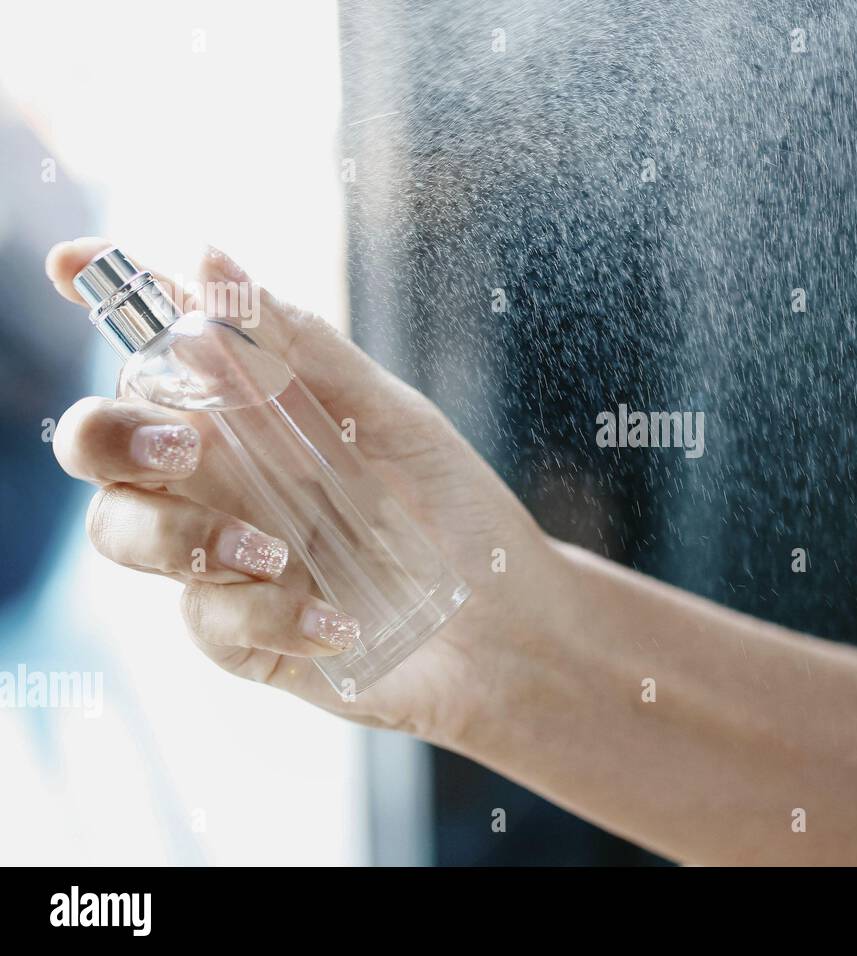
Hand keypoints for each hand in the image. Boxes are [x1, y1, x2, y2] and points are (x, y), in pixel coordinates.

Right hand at [47, 237, 567, 744]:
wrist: (508, 624)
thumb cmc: (452, 508)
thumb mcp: (392, 417)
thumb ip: (304, 349)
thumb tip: (209, 258)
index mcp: (246, 412)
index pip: (155, 351)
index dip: (103, 301)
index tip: (71, 263)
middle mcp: (216, 478)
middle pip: (101, 444)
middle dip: (110, 434)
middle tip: (180, 443)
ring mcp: (221, 557)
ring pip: (121, 533)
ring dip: (182, 536)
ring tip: (277, 551)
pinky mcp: (241, 635)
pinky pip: (207, 622)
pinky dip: (269, 618)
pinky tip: (338, 624)